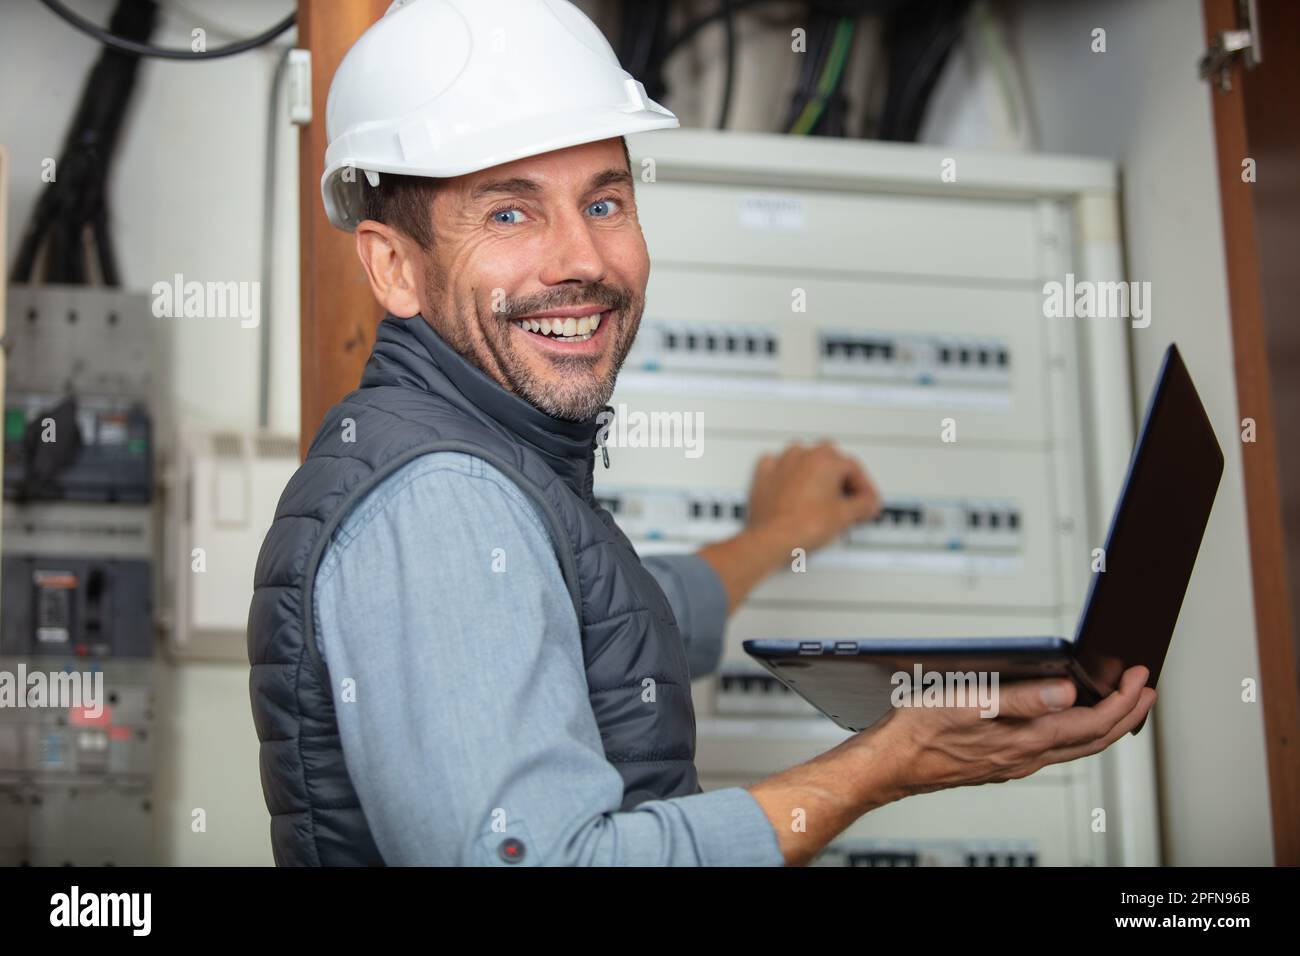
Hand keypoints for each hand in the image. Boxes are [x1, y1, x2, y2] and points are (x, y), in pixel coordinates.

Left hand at [697, 440, 881, 611]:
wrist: (771, 539)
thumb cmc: (801, 526)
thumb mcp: (844, 517)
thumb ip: (863, 505)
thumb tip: (868, 503)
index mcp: (825, 460)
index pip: (854, 468)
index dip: (865, 486)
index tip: (867, 500)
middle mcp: (802, 456)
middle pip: (830, 458)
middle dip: (842, 476)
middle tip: (849, 497)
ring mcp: (781, 464)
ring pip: (803, 457)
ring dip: (815, 471)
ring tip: (823, 492)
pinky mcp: (764, 476)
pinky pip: (778, 465)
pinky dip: (787, 473)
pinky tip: (793, 485)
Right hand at [859, 665, 1156, 798]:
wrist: (891, 763)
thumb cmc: (920, 730)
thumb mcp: (970, 701)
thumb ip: (1022, 698)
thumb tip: (1069, 692)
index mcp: (1025, 740)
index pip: (1091, 722)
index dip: (1123, 700)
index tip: (1141, 678)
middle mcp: (1026, 756)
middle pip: (1093, 740)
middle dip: (1126, 714)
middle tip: (1146, 691)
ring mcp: (1015, 763)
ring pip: (1076, 748)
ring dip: (1105, 726)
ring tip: (1119, 706)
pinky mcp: (1001, 763)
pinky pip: (1054, 751)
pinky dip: (1076, 735)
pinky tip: (1068, 723)